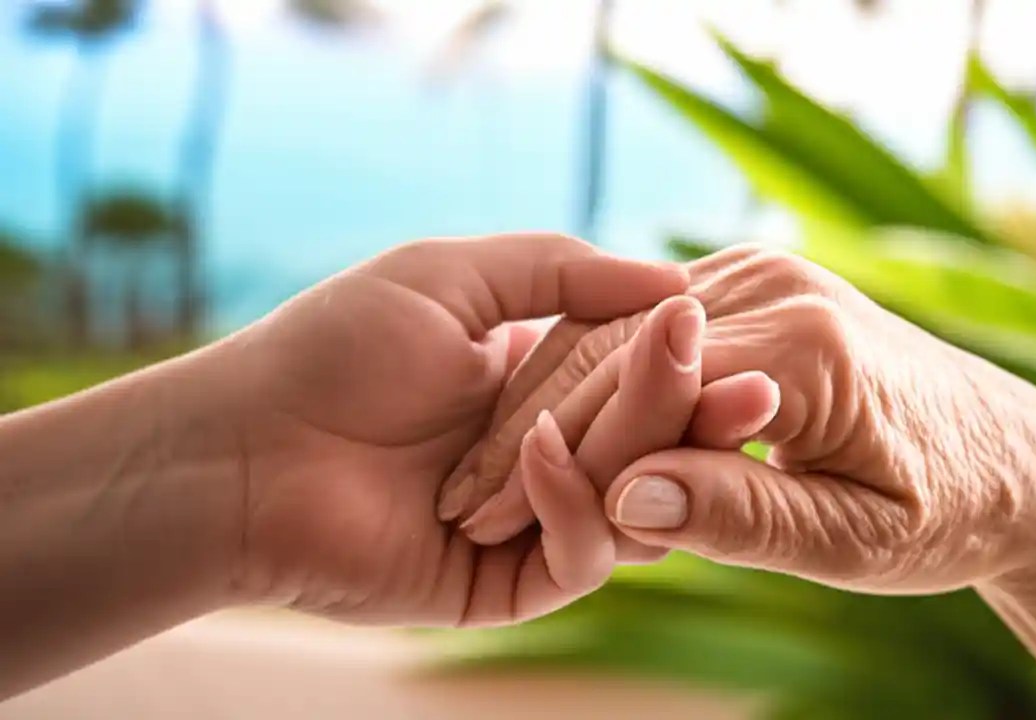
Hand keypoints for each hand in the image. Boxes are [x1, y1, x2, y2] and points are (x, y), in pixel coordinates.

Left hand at [209, 233, 713, 623]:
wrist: (242, 450)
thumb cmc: (333, 351)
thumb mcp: (455, 276)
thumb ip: (563, 270)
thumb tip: (674, 278)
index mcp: (540, 388)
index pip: (640, 380)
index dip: (688, 362)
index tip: (737, 330)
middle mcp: (547, 458)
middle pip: (654, 443)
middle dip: (696, 407)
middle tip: (754, 379)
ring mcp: (531, 523)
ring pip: (636, 499)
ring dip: (649, 446)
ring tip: (665, 386)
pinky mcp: (508, 586)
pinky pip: (583, 553)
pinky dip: (576, 500)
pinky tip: (542, 448)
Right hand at [444, 245, 1035, 592]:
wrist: (1013, 459)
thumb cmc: (947, 511)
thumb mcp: (858, 540)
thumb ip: (744, 518)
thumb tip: (623, 499)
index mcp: (803, 344)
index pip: (643, 397)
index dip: (560, 465)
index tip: (486, 525)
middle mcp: (775, 285)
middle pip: (612, 352)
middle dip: (531, 432)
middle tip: (459, 507)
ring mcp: (761, 274)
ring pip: (613, 331)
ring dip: (546, 402)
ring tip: (481, 477)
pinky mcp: (753, 286)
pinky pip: (642, 327)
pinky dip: (588, 378)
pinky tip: (546, 435)